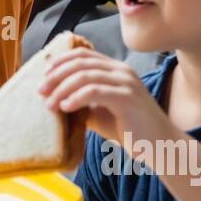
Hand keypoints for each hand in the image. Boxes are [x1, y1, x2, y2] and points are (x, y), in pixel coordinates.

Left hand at [39, 47, 175, 154]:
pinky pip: (94, 91)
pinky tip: (65, 107)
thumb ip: (81, 100)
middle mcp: (121, 71)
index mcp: (115, 69)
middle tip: (41, 91)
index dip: (61, 61)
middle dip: (56, 75)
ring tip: (49, 104)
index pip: (83, 54)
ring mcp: (126, 83)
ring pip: (85, 76)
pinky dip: (75, 98)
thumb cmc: (128, 129)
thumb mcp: (99, 111)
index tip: (44, 74)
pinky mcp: (127, 98)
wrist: (159, 146)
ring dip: (62, 89)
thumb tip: (53, 98)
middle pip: (81, 63)